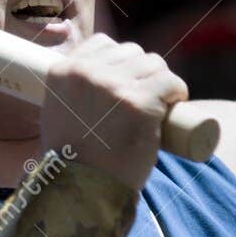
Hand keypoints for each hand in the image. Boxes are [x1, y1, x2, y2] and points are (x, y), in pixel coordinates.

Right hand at [42, 33, 188, 189]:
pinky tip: (175, 104)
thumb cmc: (72, 161)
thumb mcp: (57, 114)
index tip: (129, 81)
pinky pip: (171, 82)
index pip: (104, 44)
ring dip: (162, 81)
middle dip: (143, 72)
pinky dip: (178, 92)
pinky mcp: (140, 103)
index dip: (122, 61)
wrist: (81, 191)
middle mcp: (87, 73)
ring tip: (161, 104)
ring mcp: (115, 86)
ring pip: (155, 63)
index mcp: (63, 71)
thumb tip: (93, 83)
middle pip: (133, 52)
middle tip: (147, 98)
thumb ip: (70, 93)